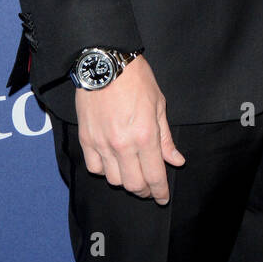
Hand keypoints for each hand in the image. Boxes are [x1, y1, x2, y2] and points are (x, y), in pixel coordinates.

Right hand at [75, 55, 184, 202]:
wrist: (106, 64)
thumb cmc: (136, 80)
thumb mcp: (159, 106)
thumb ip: (166, 138)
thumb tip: (176, 161)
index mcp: (145, 136)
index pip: (154, 176)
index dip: (160, 192)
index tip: (163, 198)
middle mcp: (123, 145)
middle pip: (133, 184)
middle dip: (144, 190)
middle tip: (150, 186)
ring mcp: (102, 144)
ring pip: (113, 180)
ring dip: (125, 180)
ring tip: (132, 172)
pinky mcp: (86, 140)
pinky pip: (94, 168)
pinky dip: (104, 170)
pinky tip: (112, 162)